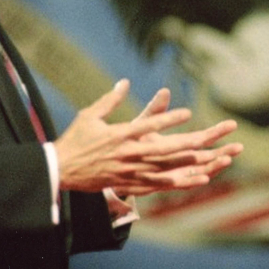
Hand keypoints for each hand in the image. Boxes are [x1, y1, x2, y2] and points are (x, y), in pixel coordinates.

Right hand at [54, 80, 241, 193]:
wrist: (59, 170)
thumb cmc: (75, 140)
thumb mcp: (89, 115)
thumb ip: (110, 100)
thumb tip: (124, 82)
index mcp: (119, 135)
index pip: (148, 125)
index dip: (168, 119)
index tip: (188, 113)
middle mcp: (127, 154)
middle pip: (162, 149)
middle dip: (186, 144)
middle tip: (208, 138)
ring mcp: (129, 171)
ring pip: (163, 168)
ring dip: (186, 164)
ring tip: (208, 159)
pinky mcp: (128, 183)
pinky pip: (156, 185)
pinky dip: (175, 182)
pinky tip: (193, 180)